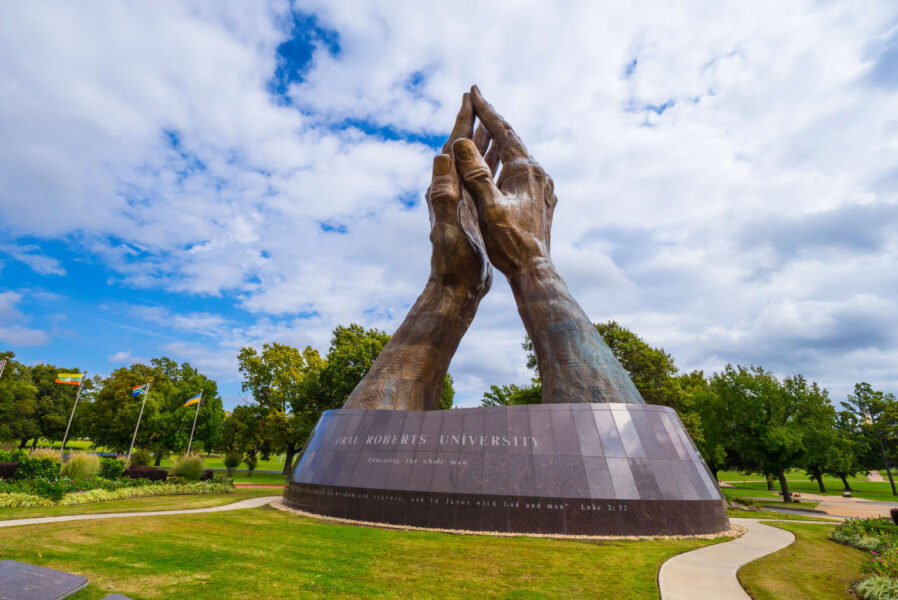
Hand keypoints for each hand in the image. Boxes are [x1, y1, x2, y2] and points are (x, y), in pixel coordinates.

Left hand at [427, 93, 491, 295]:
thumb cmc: (453, 260)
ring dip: (486, 145)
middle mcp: (451, 192)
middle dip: (474, 126)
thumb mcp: (447, 225)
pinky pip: (485, 183)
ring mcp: (462, 203)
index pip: (453, 147)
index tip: (469, 96)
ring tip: (498, 127)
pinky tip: (505, 166)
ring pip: (477, 166)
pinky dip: (494, 169)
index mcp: (444, 189)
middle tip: (483, 101)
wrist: (457, 287)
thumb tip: (441, 155)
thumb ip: (443, 193)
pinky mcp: (473, 214)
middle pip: (464, 151)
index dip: (462, 121)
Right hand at [452, 86, 557, 277]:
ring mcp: (543, 188)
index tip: (474, 91)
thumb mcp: (488, 209)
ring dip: (501, 139)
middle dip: (494, 119)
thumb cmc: (510, 244)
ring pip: (519, 155)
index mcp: (525, 171)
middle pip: (514, 138)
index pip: (503, 132)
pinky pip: (522, 171)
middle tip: (479, 98)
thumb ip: (476, 175)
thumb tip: (461, 143)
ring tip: (489, 127)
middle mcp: (538, 175)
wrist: (535, 271)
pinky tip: (506, 165)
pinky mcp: (541, 201)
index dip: (486, 111)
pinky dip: (508, 159)